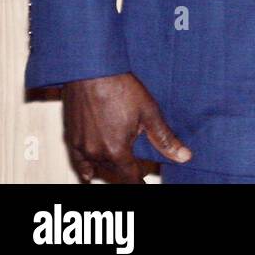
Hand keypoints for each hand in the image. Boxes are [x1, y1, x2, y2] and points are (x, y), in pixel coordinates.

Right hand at [62, 72, 190, 182]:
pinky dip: (85, 169)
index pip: (131, 176)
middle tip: (137, 171)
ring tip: (119, 168)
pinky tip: (89, 174)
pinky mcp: (71, 137)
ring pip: (97, 166)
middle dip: (126, 172)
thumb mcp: (149, 112)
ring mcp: (81, 146)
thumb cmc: (120, 87)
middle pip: (114, 171)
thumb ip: (164, 138)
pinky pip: (77, 161)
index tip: (144, 184)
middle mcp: (96, 153)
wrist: (92, 70)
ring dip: (109, 168)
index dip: (139, 181)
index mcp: (117, 151)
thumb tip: (183, 156)